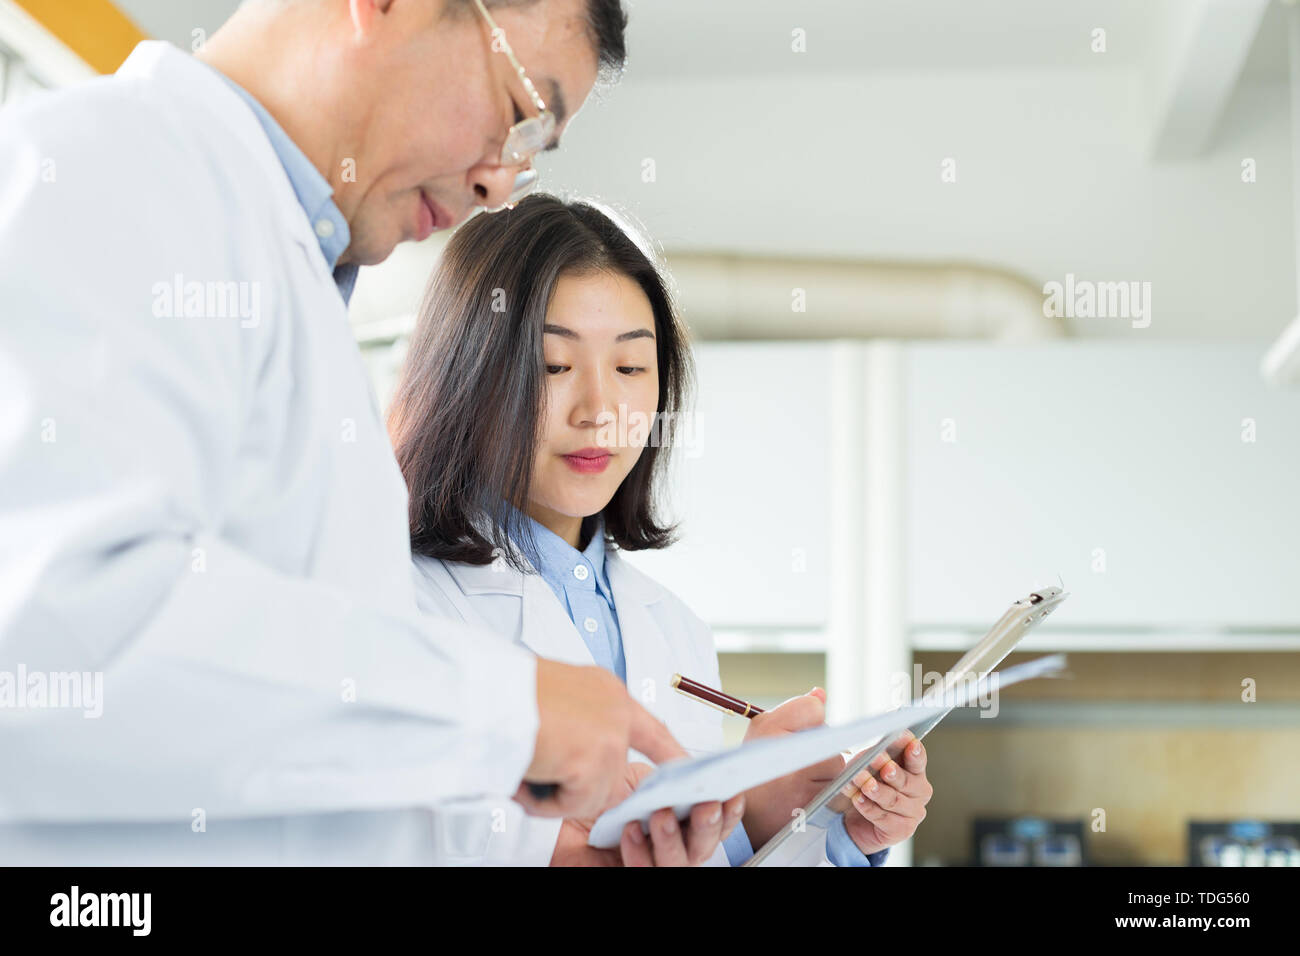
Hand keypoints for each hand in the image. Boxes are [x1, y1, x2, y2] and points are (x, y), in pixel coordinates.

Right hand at [516, 659, 684, 820]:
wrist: (485, 691)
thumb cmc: (502, 689)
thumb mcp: (553, 695)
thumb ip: (577, 723)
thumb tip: (576, 757)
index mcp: (606, 688)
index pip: (650, 727)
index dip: (668, 751)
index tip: (683, 767)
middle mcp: (616, 709)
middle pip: (616, 772)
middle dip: (583, 785)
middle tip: (548, 774)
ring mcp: (610, 736)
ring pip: (592, 794)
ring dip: (554, 792)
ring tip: (525, 767)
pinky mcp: (595, 762)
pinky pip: (573, 804)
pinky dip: (544, 801)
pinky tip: (525, 777)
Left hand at [549, 763, 744, 866]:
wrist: (557, 820)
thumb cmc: (596, 800)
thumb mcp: (634, 778)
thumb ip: (665, 776)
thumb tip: (691, 771)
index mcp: (680, 818)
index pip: (715, 821)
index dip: (729, 810)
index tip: (731, 793)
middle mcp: (671, 845)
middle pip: (705, 847)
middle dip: (709, 825)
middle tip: (705, 804)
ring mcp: (653, 864)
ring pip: (682, 865)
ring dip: (674, 839)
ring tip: (661, 815)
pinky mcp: (632, 875)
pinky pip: (647, 873)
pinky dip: (641, 853)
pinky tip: (630, 832)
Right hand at [739, 688, 845, 847]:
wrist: (743, 814)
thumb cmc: (755, 765)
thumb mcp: (763, 730)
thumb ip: (795, 710)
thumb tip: (820, 694)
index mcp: (769, 731)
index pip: (813, 708)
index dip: (811, 717)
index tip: (800, 728)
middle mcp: (784, 756)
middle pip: (829, 739)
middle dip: (820, 747)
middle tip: (798, 758)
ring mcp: (799, 784)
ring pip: (836, 765)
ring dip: (826, 770)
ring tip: (800, 778)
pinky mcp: (812, 806)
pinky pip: (836, 789)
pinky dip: (827, 789)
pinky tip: (805, 793)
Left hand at [841, 729, 932, 855]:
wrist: (855, 819)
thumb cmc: (865, 784)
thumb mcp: (866, 766)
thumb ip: (869, 755)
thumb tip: (860, 748)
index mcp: (914, 770)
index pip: (917, 759)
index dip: (913, 752)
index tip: (910, 743)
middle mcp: (919, 791)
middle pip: (906, 780)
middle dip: (890, 771)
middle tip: (877, 760)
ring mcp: (913, 812)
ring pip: (894, 800)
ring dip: (876, 790)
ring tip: (863, 783)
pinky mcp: (902, 830)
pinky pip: (884, 818)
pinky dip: (869, 808)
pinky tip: (859, 800)